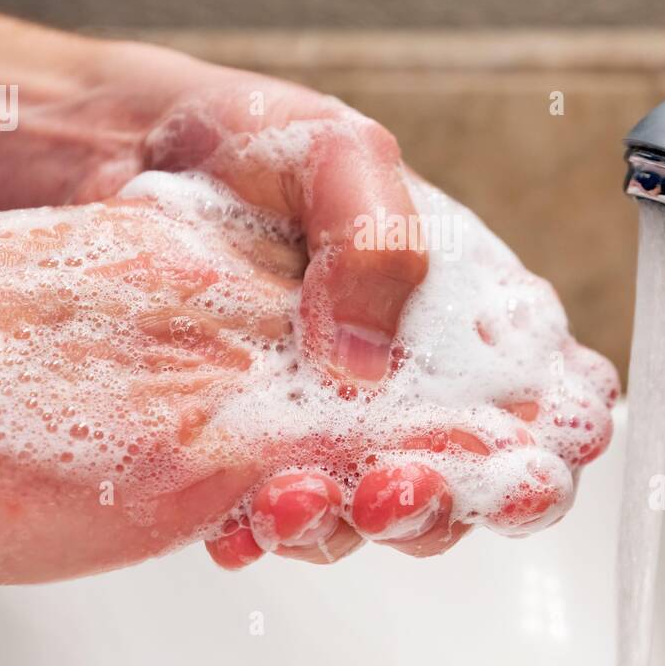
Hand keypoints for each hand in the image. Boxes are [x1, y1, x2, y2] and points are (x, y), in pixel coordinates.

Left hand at [0, 171, 616, 582]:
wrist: (111, 157)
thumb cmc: (242, 138)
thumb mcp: (336, 153)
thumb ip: (380, 241)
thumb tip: (372, 358)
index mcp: (457, 303)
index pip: (544, 387)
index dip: (554, 436)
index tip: (531, 460)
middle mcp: (405, 372)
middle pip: (470, 474)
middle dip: (441, 499)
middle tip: (394, 487)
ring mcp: (330, 417)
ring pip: (375, 508)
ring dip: (345, 522)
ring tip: (289, 500)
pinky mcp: (255, 445)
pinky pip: (280, 513)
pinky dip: (264, 527)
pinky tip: (235, 518)